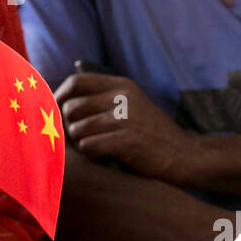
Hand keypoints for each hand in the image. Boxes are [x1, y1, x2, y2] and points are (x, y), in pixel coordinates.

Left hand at [55, 70, 198, 183]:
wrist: (186, 155)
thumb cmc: (152, 134)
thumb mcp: (131, 106)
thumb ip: (103, 100)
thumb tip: (60, 104)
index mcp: (122, 85)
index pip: (76, 82)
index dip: (59, 97)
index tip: (54, 114)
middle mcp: (123, 97)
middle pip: (71, 107)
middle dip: (67, 127)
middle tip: (78, 140)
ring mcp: (125, 118)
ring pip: (77, 129)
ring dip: (80, 144)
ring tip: (95, 149)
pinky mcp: (127, 140)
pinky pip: (89, 146)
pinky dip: (91, 155)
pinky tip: (104, 158)